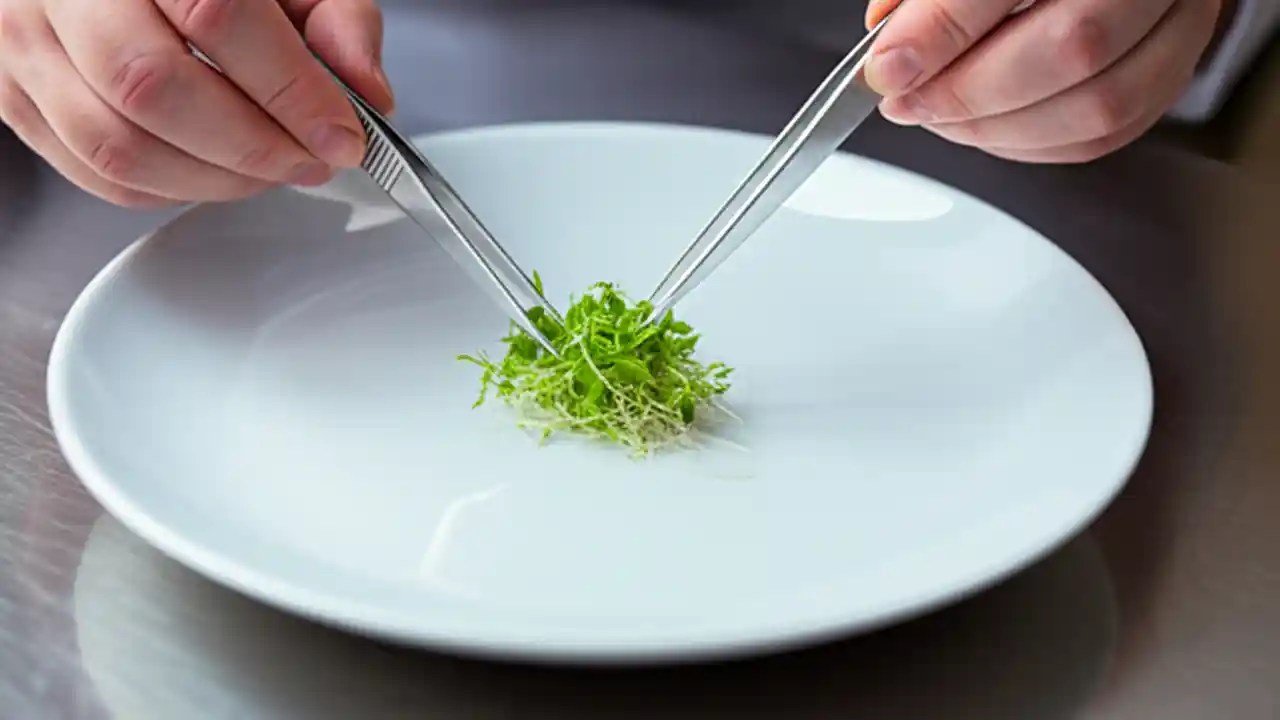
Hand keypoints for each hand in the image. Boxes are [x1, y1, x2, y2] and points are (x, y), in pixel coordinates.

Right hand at [0, 0, 393, 207]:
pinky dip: (169, 190)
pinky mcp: (12, 95)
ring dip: (214, 181)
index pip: (217, 16)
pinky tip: (213, 171)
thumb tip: (366, 94)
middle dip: (252, 147)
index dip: (290, 91)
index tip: (342, 135)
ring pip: (117, 146)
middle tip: (309, 160)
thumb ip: (334, 19)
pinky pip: (93, 172)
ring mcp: (23, 41)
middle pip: (154, 89)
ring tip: (271, 169)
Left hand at [862, 0, 1223, 162]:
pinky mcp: (1176, 68)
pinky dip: (1033, 144)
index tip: (885, 66)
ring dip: (997, 129)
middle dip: (968, 92)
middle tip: (906, 100)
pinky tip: (984, 127)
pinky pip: (1110, 132)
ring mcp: (1182, 20)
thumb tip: (887, 36)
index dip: (942, 30)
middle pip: (1071, 48)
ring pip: (1100, 105)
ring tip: (936, 116)